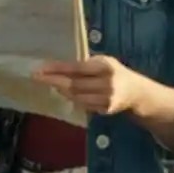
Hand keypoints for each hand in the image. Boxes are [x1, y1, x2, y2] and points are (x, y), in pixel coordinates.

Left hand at [32, 55, 148, 115]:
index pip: (76, 68)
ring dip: (61, 90)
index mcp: (105, 66)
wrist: (136, 93)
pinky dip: (72, 98)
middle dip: (53, 80)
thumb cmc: (115, 73)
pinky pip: (83, 104)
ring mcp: (106, 98)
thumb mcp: (104, 62)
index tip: (41, 68)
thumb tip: (58, 69)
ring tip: (51, 84)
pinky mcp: (105, 110)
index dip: (58, 68)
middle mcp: (106, 83)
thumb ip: (85, 65)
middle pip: (74, 84)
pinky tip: (65, 93)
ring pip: (76, 96)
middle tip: (37, 77)